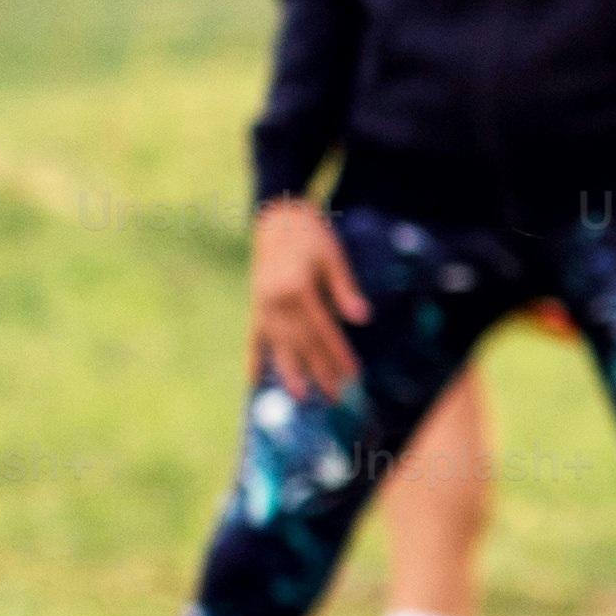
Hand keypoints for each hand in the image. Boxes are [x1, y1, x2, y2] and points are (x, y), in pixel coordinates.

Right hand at [249, 198, 368, 401]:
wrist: (277, 219)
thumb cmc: (311, 236)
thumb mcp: (333, 256)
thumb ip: (345, 288)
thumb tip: (362, 318)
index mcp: (298, 288)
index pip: (323, 330)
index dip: (338, 354)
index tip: (353, 376)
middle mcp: (276, 300)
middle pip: (302, 343)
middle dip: (320, 371)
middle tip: (335, 396)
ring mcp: (262, 305)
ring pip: (278, 345)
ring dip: (289, 372)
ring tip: (300, 397)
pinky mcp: (255, 305)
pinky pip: (253, 337)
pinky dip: (253, 358)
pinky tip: (254, 380)